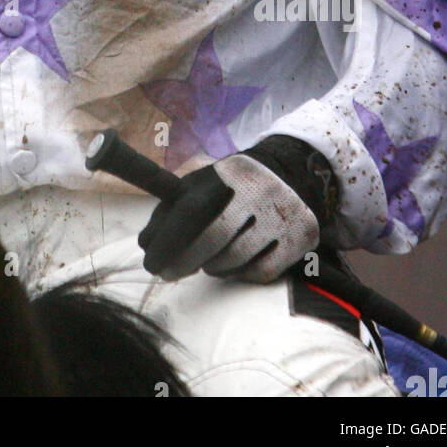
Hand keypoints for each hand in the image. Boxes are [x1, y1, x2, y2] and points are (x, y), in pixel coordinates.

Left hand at [137, 152, 319, 283]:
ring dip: (213, 267)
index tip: (151, 263)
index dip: (169, 239)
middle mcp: (259, 189)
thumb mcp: (199, 184)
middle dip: (186, 261)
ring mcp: (283, 213)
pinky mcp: (301, 236)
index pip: (192, 209)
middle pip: (216, 237)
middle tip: (169, 274)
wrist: (288, 174)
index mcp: (227, 172)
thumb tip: (145, 243)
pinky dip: (241, 274)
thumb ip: (170, 208)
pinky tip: (232, 267)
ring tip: (206, 263)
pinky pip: (262, 271)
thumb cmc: (229, 187)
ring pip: (237, 258)